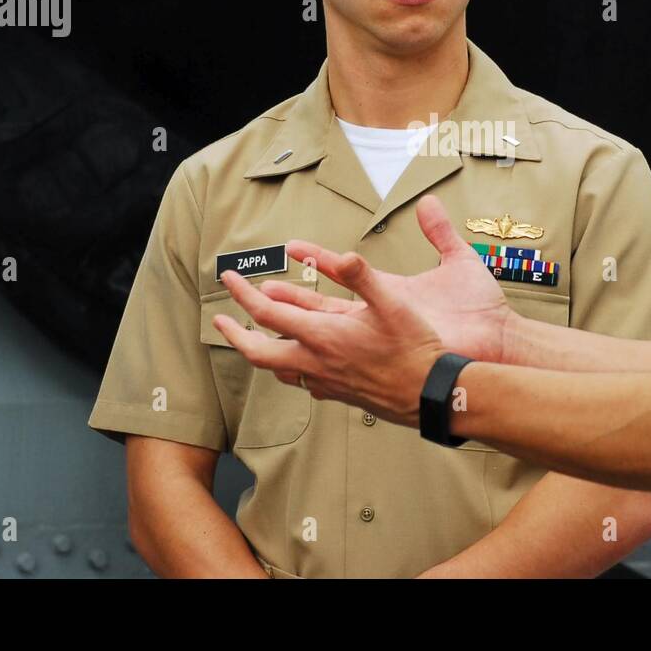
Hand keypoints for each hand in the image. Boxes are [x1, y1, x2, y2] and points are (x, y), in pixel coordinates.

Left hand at [210, 195, 512, 425]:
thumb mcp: (392, 304)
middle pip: (258, 352)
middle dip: (234, 334)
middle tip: (220, 322)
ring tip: (254, 338)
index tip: (228, 279)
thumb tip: (344, 255)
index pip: (266, 314)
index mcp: (322, 336)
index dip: (242, 294)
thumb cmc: (414, 350)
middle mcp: (316, 362)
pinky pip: (300, 380)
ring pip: (277, 369)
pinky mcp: (338, 393)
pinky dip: (288, 366)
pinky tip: (299, 362)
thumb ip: (364, 277)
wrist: (431, 395)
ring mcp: (325, 381)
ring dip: (260, 352)